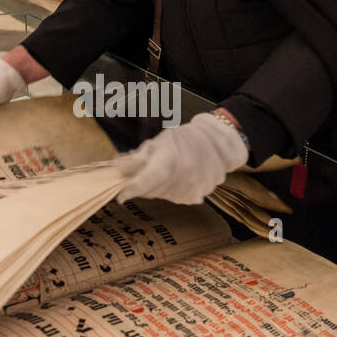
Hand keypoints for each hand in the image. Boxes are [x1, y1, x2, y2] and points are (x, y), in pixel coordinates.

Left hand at [116, 112, 248, 205]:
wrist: (217, 143)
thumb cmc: (184, 138)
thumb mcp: (158, 142)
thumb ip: (138, 158)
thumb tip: (119, 170)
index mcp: (170, 160)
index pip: (146, 181)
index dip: (131, 190)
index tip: (120, 196)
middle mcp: (182, 177)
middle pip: (151, 191)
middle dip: (142, 184)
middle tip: (146, 171)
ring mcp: (191, 189)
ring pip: (162, 195)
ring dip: (157, 187)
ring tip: (166, 170)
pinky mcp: (197, 196)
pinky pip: (175, 197)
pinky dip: (171, 190)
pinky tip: (177, 177)